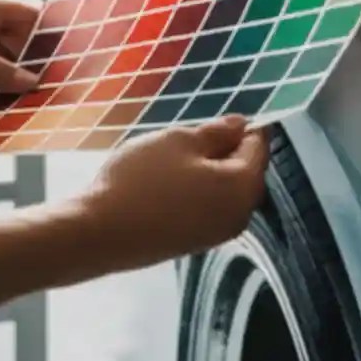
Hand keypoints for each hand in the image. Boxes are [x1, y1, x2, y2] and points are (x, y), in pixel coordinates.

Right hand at [0, 116, 268, 309]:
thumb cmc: (142, 180)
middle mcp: (240, 215)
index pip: (259, 146)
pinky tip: (165, 182)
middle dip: (223, 149)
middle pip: (244, 171)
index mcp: (244, 187)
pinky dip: (195, 191)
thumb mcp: (179, 141)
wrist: (101, 234)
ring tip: (170, 158)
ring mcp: (217, 234)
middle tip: (186, 136)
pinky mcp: (194, 244)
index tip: (216, 116)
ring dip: (206, 170)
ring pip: (223, 190)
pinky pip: (206, 207)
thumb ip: (217, 132)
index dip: (243, 126)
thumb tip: (242, 126)